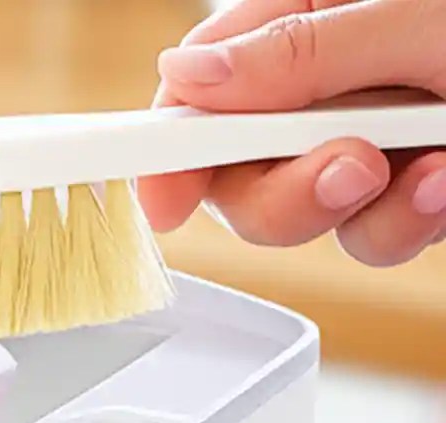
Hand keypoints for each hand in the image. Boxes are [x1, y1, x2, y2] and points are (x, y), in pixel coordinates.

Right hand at [136, 0, 445, 265]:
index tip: (165, 201)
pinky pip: (373, 240)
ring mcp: (362, 144)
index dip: (172, 146)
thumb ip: (300, 51)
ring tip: (432, 171)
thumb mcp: (405, 17)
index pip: (200, 88)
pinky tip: (445, 179)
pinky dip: (410, 225)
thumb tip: (189, 76)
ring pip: (303, 219)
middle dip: (285, 193)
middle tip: (352, 169)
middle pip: (239, 174)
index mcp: (305, 22)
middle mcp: (320, 90)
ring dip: (361, 212)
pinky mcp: (405, 193)